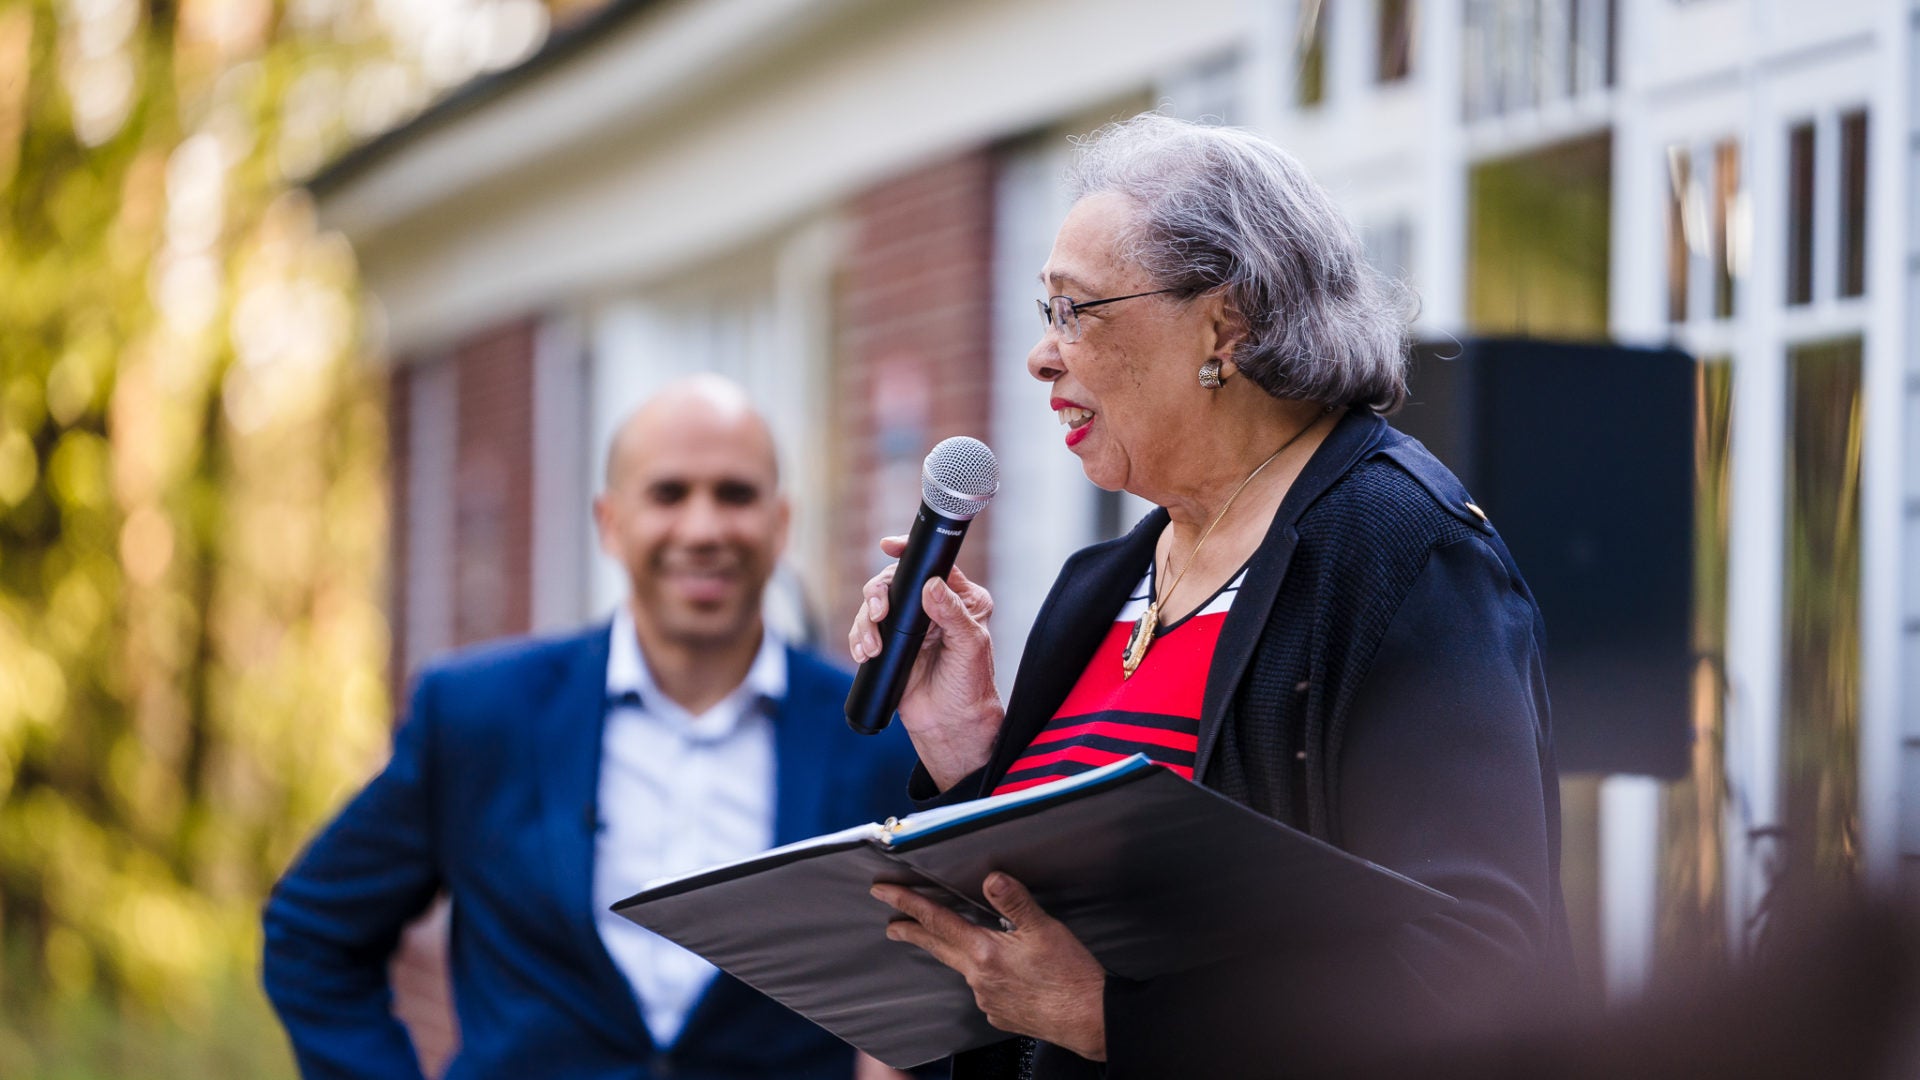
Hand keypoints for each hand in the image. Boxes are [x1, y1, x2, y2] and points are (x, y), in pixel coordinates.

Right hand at [847, 535, 1003, 788]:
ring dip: (866, 622)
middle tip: (878, 612)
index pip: (933, 565)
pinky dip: (859, 639)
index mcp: (959, 600)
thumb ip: (952, 614)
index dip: (909, 553)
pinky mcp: (889, 646)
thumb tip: (932, 585)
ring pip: (874, 606)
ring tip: (872, 648)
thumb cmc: (971, 685)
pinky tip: (865, 654)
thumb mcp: (969, 645)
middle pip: (894, 582)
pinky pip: (865, 632)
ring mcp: (908, 627)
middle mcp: (932, 608)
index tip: (889, 546)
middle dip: (878, 594)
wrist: (951, 725)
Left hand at [872, 873, 1106, 1061]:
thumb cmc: (1070, 975)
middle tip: (892, 925)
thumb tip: (991, 878)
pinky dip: (983, 974)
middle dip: (913, 932)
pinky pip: (983, 989)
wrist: (1089, 1018)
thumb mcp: (1045, 928)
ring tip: (951, 940)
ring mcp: (987, 1000)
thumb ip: (1014, 902)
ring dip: (952, 951)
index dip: (907, 903)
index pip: (937, 920)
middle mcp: (978, 978)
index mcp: (984, 952)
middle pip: (938, 947)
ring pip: (962, 968)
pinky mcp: (999, 1015)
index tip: (884, 893)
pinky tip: (998, 971)